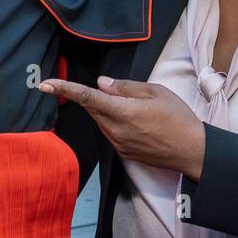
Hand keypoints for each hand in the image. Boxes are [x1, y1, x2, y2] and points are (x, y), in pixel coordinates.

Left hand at [39, 76, 205, 179]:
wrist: (192, 151)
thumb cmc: (178, 117)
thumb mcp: (156, 92)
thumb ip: (125, 87)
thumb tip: (101, 84)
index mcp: (122, 111)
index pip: (86, 97)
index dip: (64, 89)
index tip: (45, 84)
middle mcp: (115, 130)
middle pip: (92, 108)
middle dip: (93, 96)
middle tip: (116, 91)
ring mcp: (118, 144)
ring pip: (100, 120)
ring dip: (105, 109)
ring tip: (134, 106)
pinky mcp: (123, 153)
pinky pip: (110, 132)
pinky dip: (114, 122)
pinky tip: (136, 121)